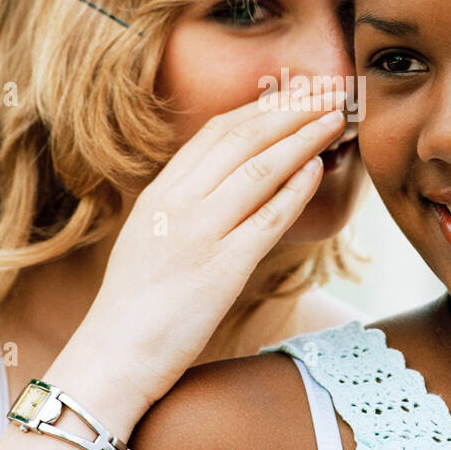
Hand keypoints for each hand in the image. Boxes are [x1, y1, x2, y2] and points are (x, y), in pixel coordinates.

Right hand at [77, 88, 349, 412]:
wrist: (113, 358)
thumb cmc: (135, 307)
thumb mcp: (151, 237)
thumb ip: (184, 204)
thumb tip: (230, 181)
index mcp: (161, 193)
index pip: (218, 130)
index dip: (263, 106)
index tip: (297, 91)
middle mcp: (178, 204)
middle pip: (244, 138)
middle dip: (293, 108)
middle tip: (331, 91)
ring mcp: (199, 234)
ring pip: (260, 168)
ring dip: (304, 137)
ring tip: (337, 119)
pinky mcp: (221, 269)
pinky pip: (268, 218)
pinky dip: (297, 189)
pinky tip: (319, 169)